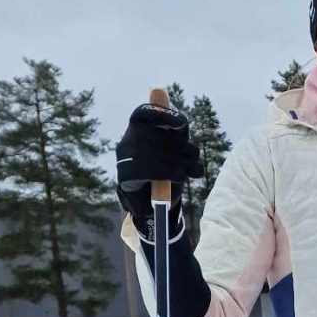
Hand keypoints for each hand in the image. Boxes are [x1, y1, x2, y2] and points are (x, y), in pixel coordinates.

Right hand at [115, 102, 203, 235]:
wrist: (148, 202)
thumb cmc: (164, 170)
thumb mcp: (172, 149)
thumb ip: (176, 136)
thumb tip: (181, 125)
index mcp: (134, 130)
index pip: (143, 114)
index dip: (162, 115)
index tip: (181, 122)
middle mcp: (126, 143)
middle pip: (156, 136)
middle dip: (180, 145)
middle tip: (193, 154)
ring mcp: (123, 161)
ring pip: (156, 154)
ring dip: (180, 161)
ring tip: (191, 167)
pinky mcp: (126, 179)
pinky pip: (154, 172)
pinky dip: (173, 173)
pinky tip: (181, 176)